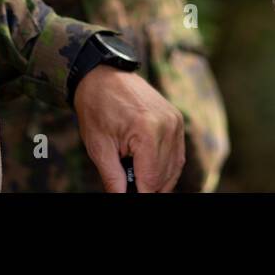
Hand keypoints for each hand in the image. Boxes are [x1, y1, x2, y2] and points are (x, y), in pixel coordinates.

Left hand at [74, 66, 185, 191]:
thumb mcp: (99, 148)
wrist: (103, 76)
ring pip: (174, 168)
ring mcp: (175, 121)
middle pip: (164, 177)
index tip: (129, 192)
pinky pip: (177, 154)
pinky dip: (165, 166)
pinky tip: (150, 170)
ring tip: (137, 178)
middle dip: (148, 186)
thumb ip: (113, 180)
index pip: (151, 181)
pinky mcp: (176, 119)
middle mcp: (168, 126)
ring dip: (158, 179)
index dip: (140, 193)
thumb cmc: (97, 108)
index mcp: (148, 131)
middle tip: (129, 182)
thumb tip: (122, 198)